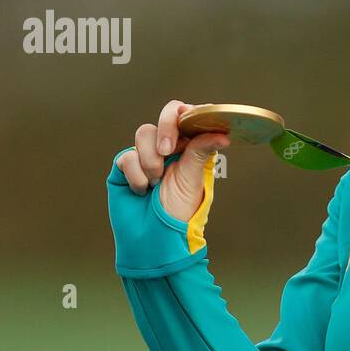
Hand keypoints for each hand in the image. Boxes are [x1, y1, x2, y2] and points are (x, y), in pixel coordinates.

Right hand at [113, 99, 228, 221]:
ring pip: (145, 133)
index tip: (188, 117)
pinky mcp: (126, 165)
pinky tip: (143, 190)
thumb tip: (223, 135)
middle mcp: (170, 147)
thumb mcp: (193, 180)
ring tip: (157, 183)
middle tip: (168, 152)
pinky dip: (137, 174)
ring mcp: (147, 154)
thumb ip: (200, 152)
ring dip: (151, 160)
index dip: (188, 112)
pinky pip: (127, 156)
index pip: (190, 116)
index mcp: (192, 148)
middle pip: (166, 117)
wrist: (153, 238)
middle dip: (167, 130)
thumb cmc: (179, 213)